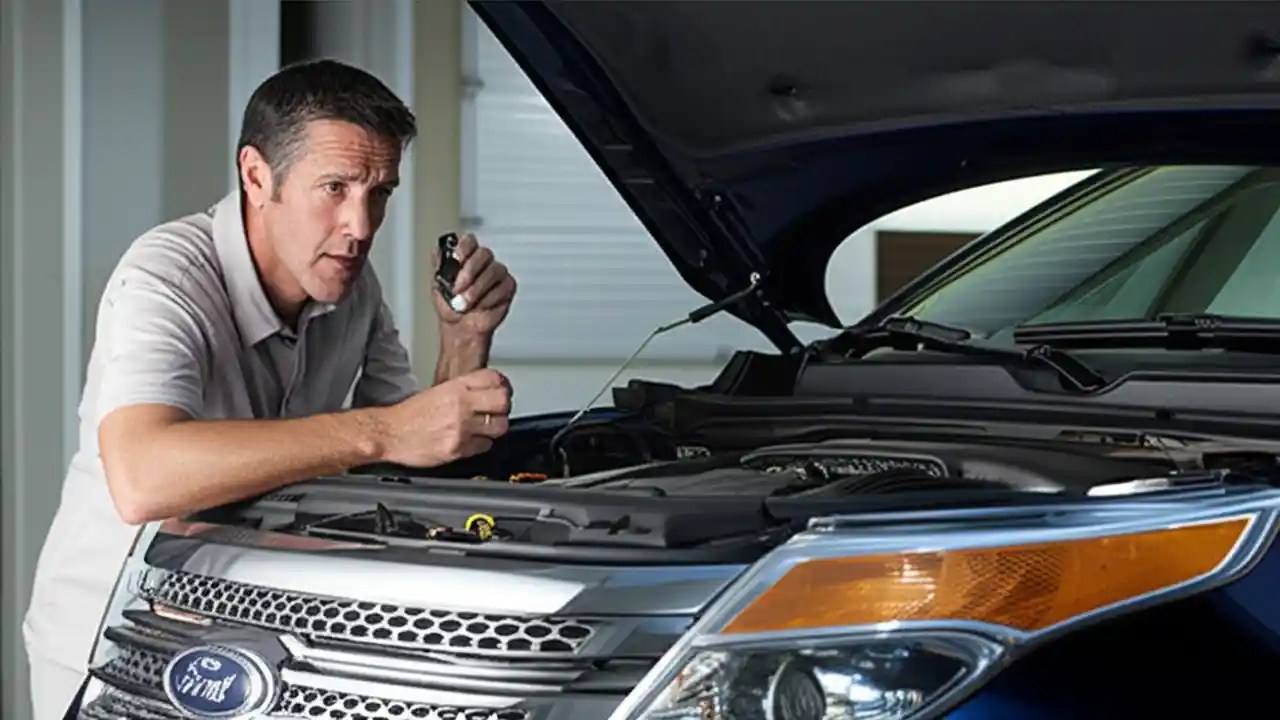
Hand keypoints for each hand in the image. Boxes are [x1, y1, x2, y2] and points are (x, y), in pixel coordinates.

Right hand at [376, 369, 511, 466]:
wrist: (389, 434)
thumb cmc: (409, 415)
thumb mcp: (437, 392)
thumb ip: (463, 391)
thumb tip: (485, 393)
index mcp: (455, 388)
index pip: (493, 378)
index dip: (502, 384)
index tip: (502, 390)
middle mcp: (460, 405)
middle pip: (502, 401)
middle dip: (503, 406)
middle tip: (497, 410)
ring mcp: (461, 428)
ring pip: (499, 426)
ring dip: (495, 427)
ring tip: (486, 427)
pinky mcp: (458, 448)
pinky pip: (484, 446)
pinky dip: (481, 445)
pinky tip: (472, 441)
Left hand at [433, 233, 516, 338]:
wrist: (461, 328)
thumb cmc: (451, 305)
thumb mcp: (438, 284)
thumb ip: (440, 265)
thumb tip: (438, 249)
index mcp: (467, 256)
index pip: (469, 241)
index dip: (463, 249)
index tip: (456, 260)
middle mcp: (483, 261)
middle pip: (484, 253)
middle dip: (469, 272)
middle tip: (457, 289)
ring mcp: (497, 272)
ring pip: (493, 271)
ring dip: (476, 290)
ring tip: (465, 304)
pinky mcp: (508, 286)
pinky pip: (503, 287)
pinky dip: (488, 299)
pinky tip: (480, 306)